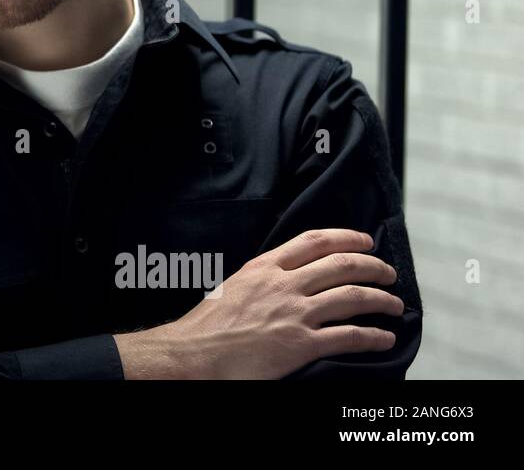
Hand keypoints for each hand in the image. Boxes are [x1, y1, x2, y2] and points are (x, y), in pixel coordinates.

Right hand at [117, 228, 404, 378]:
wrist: (195, 353)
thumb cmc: (208, 324)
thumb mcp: (235, 284)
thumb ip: (264, 276)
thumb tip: (288, 274)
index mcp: (265, 267)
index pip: (315, 241)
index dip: (347, 238)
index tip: (366, 241)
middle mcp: (284, 285)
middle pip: (342, 266)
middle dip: (373, 267)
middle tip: (387, 273)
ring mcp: (295, 314)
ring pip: (353, 298)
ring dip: (381, 300)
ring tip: (395, 304)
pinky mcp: (302, 344)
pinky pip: (349, 336)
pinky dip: (374, 337)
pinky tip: (384, 338)